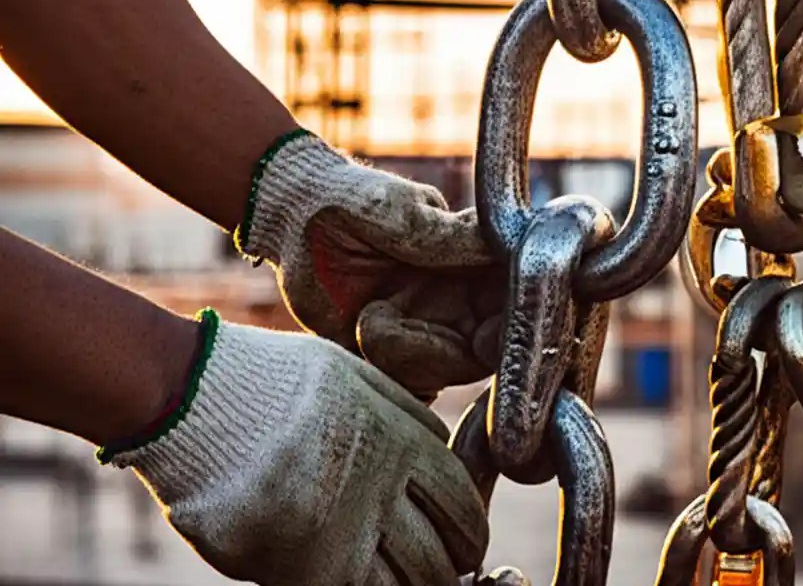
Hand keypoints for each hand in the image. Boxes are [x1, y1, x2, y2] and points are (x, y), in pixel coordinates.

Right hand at [102, 311, 487, 584]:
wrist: (193, 398)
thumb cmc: (269, 382)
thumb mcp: (352, 376)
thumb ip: (401, 412)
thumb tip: (438, 445)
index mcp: (399, 442)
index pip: (462, 504)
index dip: (470, 531)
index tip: (467, 544)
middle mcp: (380, 490)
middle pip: (438, 555)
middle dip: (445, 570)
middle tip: (441, 573)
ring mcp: (340, 532)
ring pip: (399, 585)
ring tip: (398, 579)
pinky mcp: (299, 567)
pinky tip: (344, 576)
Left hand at [236, 131, 503, 396]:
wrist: (294, 222)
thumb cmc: (355, 202)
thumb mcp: (405, 214)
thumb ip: (452, 237)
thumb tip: (506, 244)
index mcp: (476, 264)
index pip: (515, 302)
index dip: (512, 326)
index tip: (485, 334)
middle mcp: (459, 302)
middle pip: (485, 352)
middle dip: (446, 351)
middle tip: (407, 331)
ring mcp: (426, 330)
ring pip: (444, 372)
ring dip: (408, 353)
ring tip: (370, 318)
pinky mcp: (391, 354)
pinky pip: (407, 384)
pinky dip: (385, 366)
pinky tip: (362, 330)